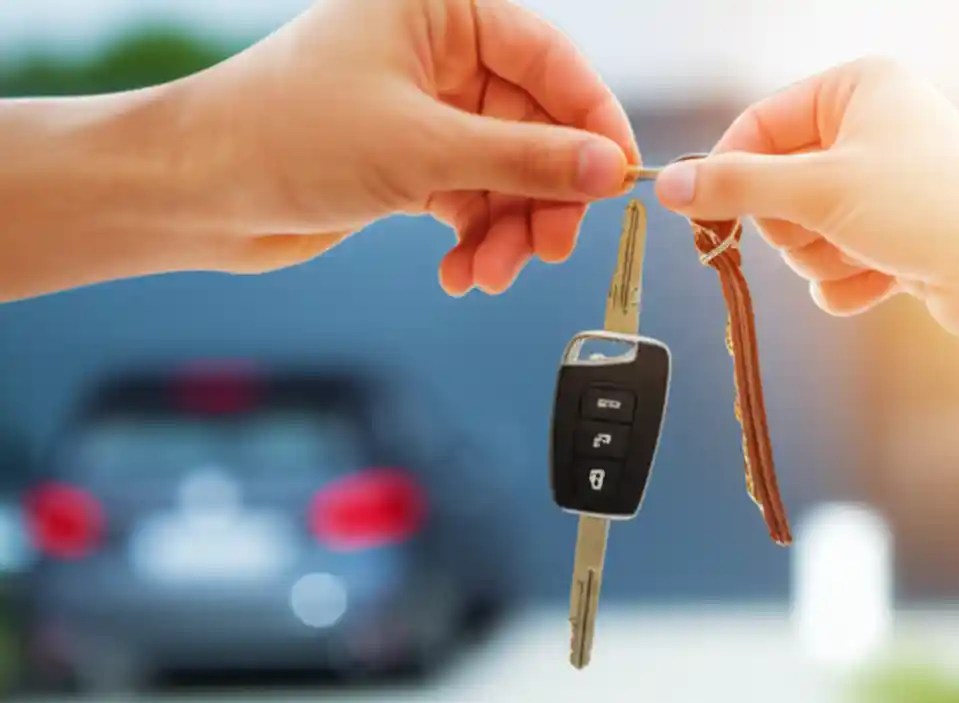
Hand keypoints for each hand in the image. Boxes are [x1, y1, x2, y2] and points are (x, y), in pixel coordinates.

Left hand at [187, 0, 637, 294]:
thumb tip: (610, 169)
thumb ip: (527, 160)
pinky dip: (475, 240)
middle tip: (549, 250)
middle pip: (535, 127)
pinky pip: (472, 199)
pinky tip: (461, 273)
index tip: (618, 179)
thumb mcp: (423, 149)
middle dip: (541, 197)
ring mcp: (425, 108)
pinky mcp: (410, 159)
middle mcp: (439, 52)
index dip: (591, 123)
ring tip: (489, 274)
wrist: (194, 191)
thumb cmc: (285, 135)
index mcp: (442, 9)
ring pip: (506, 173)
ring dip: (507, 231)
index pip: (550, 60)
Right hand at [654, 57, 958, 338]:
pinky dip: (851, 282)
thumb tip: (667, 185)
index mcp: (856, 88)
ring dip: (825, 258)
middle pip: (777, 187)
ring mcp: (884, 187)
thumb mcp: (817, 188)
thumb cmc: (929, 206)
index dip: (729, 172)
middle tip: (827, 229)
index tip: (703, 212)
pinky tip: (887, 280)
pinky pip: (836, 266)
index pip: (758, 125)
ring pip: (804, 235)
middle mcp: (871, 129)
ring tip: (870, 254)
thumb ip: (735, 187)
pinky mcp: (896, 238)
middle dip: (796, 225)